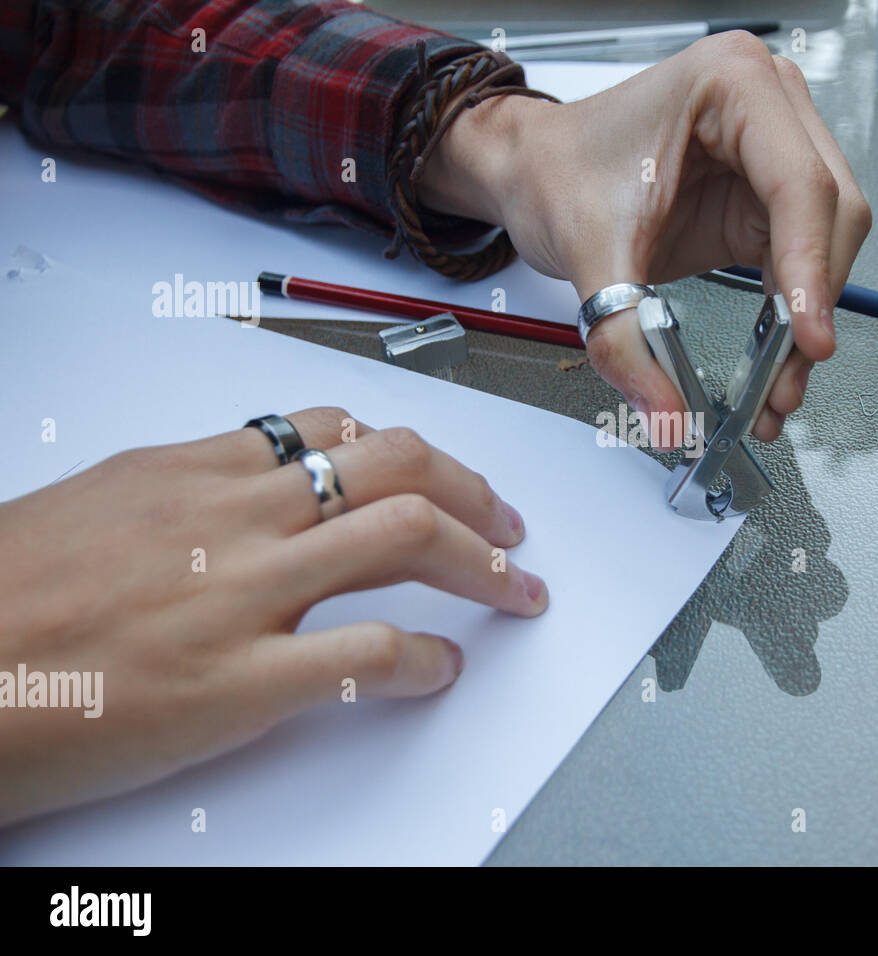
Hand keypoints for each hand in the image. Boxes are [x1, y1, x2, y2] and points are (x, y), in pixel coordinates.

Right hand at [0, 408, 546, 826]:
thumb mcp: (97, 507)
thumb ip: (186, 495)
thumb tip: (253, 496)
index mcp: (194, 470)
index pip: (336, 428)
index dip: (413, 452)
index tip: (443, 477)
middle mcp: (230, 515)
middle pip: (395, 466)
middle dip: (474, 491)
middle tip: (508, 523)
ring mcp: (240, 594)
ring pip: (404, 539)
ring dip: (483, 563)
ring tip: (514, 587)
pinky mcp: (236, 683)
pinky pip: (369, 654)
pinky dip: (426, 659)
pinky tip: (439, 670)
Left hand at [419, 31, 871, 442]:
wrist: (532, 174)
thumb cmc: (555, 171)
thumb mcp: (587, 252)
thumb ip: (627, 336)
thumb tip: (666, 412)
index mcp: (731, 83)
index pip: (799, 184)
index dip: (812, 267)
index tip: (807, 337)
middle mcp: (768, 107)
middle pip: (831, 214)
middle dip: (812, 304)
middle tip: (784, 379)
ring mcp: (774, 152)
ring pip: (829, 243)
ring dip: (808, 319)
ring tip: (776, 386)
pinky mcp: (767, 199)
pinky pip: (801, 262)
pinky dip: (791, 315)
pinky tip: (774, 360)